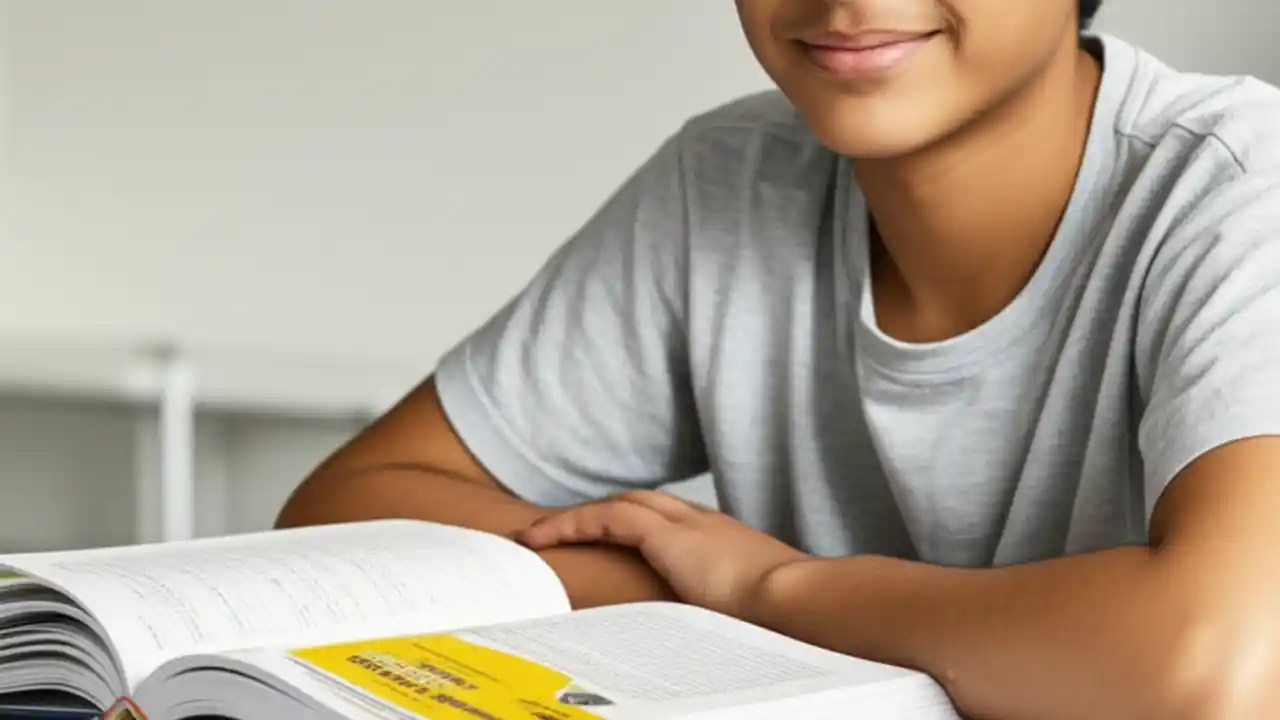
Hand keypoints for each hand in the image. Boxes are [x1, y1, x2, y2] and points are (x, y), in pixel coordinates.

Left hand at [518, 491, 808, 619]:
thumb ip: (740, 618)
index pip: (678, 523)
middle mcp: (706, 525)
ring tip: (538, 535)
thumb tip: (736, 651)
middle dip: (606, 513)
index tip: (623, 542)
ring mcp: (688, 526)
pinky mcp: (668, 536)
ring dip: (578, 518)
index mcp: (729, 543)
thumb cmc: (791, 619)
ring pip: (621, 506)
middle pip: (645, 504)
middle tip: (570, 528)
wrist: (802, 602)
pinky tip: (542, 538)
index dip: (646, 527)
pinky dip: (572, 524)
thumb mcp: (759, 615)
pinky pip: (607, 518)